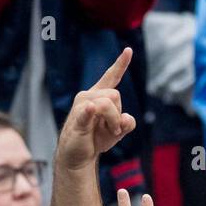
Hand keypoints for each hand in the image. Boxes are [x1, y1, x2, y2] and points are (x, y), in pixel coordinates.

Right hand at [57, 48, 137, 173]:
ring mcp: (82, 107)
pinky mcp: (78, 120)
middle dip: (119, 114)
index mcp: (98, 95)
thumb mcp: (117, 131)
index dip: (120, 64)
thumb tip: (126, 119)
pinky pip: (88, 112)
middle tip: (114, 129)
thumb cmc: (95, 139)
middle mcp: (88, 96)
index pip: (110, 77)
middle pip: (115, 95)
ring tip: (109, 132)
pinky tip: (90, 109)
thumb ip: (127, 123)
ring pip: (108, 104)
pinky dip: (90, 111)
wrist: (78, 155)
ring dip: (114, 121)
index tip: (128, 50)